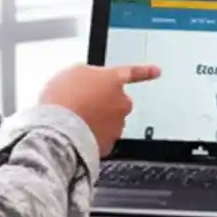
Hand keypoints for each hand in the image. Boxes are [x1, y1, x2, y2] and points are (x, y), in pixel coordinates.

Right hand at [40, 64, 160, 155]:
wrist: (59, 131)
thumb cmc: (63, 100)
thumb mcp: (72, 74)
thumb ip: (88, 75)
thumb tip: (90, 82)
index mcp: (113, 80)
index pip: (133, 73)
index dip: (145, 72)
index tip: (157, 71)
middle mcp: (120, 103)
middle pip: (116, 101)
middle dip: (103, 103)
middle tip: (81, 104)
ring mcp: (116, 125)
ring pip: (108, 121)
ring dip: (96, 120)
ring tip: (74, 119)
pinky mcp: (108, 144)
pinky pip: (101, 138)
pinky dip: (91, 136)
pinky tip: (76, 132)